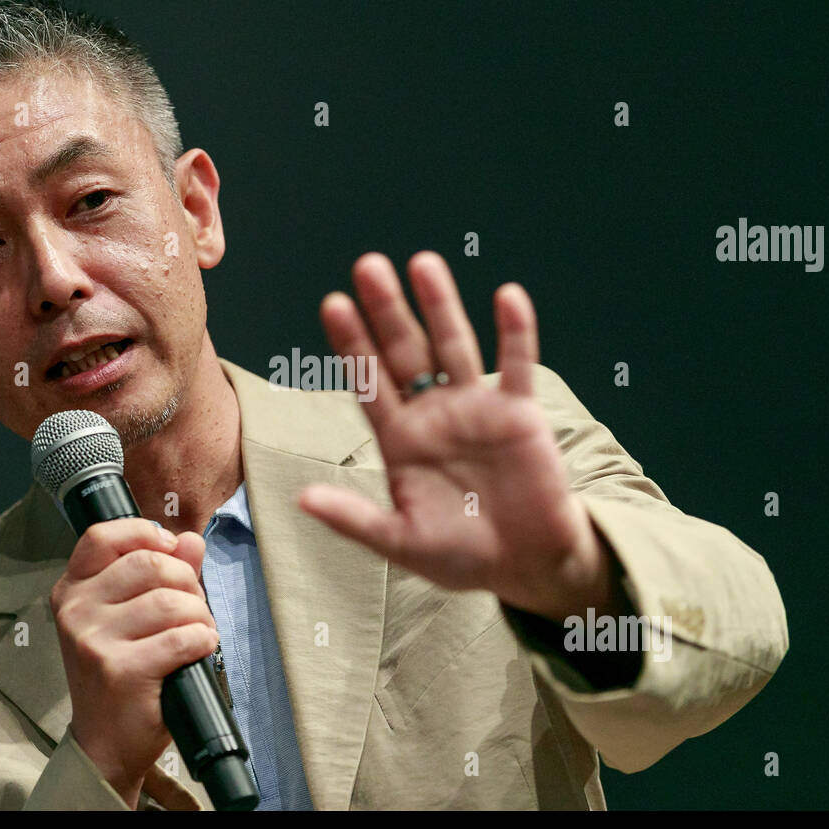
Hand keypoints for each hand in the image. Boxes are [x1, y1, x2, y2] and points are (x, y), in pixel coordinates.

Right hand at [49, 519, 218, 808]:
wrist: (105, 746)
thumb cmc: (122, 676)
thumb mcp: (132, 618)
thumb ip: (162, 573)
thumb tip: (190, 540)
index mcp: (72, 591)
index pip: (102, 536)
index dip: (145, 534)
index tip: (170, 550)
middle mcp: (75, 611)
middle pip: (150, 564)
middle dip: (187, 583)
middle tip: (192, 609)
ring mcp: (94, 641)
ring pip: (172, 602)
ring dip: (199, 617)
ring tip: (197, 635)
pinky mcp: (121, 670)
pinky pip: (182, 637)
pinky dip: (203, 641)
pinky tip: (199, 651)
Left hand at [297, 251, 619, 622]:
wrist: (527, 565)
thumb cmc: (460, 556)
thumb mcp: (400, 543)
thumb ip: (354, 519)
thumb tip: (301, 499)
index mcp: (400, 439)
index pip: (370, 382)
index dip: (353, 344)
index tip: (333, 304)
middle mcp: (433, 413)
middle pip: (405, 352)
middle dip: (388, 311)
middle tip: (368, 266)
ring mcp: (476, 408)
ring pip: (454, 346)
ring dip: (441, 306)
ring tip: (423, 263)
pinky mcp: (519, 413)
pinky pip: (516, 364)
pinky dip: (514, 332)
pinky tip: (506, 296)